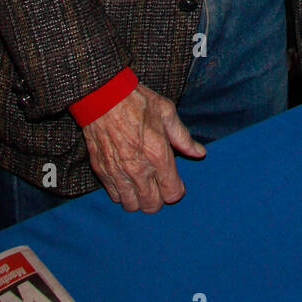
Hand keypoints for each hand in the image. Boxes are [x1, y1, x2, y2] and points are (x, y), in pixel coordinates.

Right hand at [82, 83, 205, 212]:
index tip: (175, 182)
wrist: (103, 96)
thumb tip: (199, 152)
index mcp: (158, 155)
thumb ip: (183, 137)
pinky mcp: (102, 171)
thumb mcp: (167, 112)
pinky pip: (114, 196)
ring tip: (141, 183)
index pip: (172, 193)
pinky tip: (126, 178)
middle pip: (152, 205)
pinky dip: (121, 192)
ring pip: (131, 205)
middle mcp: (138, 170)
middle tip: (158, 184)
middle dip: (159, 198)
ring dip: (139, 198)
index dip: (177, 190)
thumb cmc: (137, 101)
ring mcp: (118, 173)